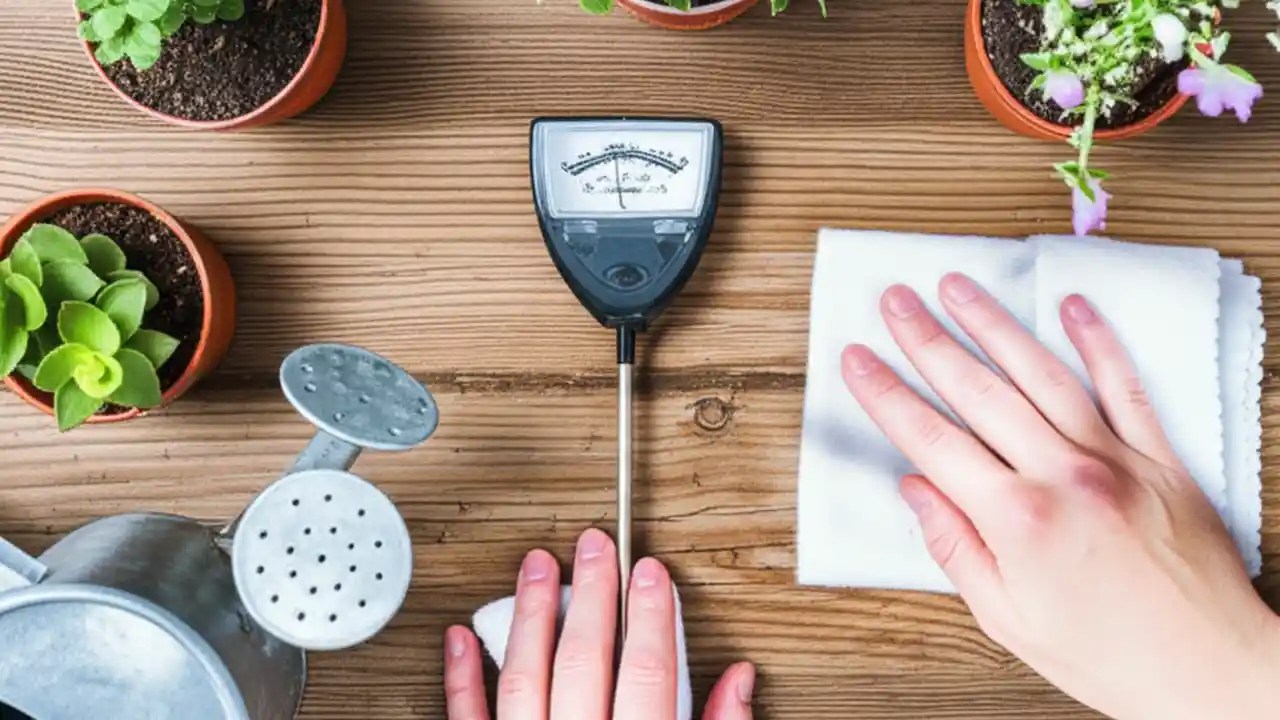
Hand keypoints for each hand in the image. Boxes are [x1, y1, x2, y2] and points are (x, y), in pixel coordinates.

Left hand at [443, 528, 754, 718]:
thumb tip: (739, 682)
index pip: (647, 673)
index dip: (651, 615)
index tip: (651, 571)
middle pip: (584, 662)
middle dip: (592, 595)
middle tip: (593, 544)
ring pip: (524, 679)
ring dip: (531, 617)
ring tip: (536, 565)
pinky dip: (462, 677)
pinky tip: (461, 637)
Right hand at [841, 274, 1279, 719]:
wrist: (1208, 671)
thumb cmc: (1110, 656)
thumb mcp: (1006, 617)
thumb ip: (955, 546)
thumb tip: (916, 489)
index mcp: (1016, 520)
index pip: (931, 440)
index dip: (886, 395)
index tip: (858, 361)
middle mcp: (1063, 477)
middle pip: (979, 392)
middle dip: (928, 341)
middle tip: (897, 301)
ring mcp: (1114, 460)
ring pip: (1041, 376)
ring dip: (994, 325)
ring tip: (957, 287)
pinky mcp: (1158, 459)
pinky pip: (1125, 388)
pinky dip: (1098, 343)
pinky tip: (1072, 307)